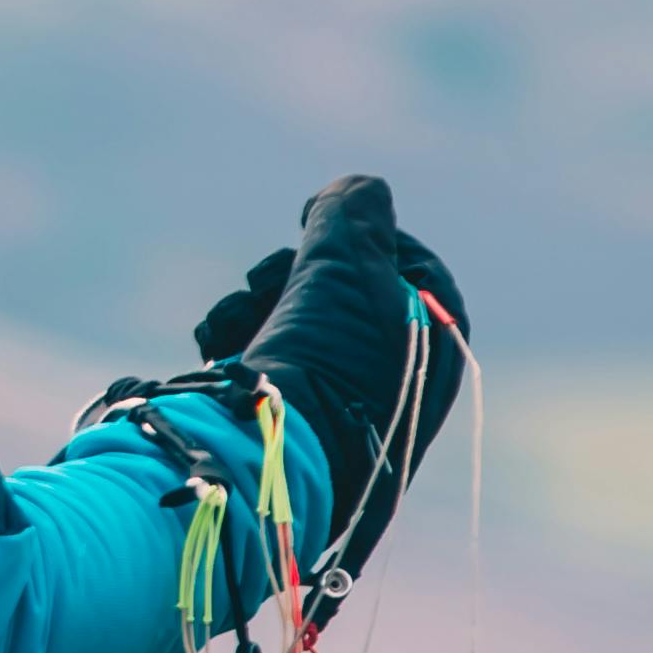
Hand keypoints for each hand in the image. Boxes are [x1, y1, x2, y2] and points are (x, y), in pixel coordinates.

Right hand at [188, 175, 466, 582]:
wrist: (276, 461)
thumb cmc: (324, 359)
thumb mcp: (345, 260)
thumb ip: (353, 210)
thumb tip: (357, 191)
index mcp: (438, 339)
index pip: (402, 257)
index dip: (349, 234)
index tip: (307, 229)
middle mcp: (402, 375)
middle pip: (341, 287)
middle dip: (287, 275)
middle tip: (261, 282)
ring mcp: (349, 405)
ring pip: (297, 321)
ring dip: (252, 307)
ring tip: (226, 325)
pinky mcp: (300, 425)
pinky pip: (272, 361)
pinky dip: (239, 343)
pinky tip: (214, 348)